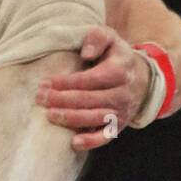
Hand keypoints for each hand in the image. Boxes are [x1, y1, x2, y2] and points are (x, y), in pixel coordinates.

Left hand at [35, 25, 151, 150]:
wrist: (140, 78)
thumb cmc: (115, 56)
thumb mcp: (110, 38)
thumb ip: (97, 38)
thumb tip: (86, 53)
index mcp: (119, 70)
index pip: (90, 79)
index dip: (66, 82)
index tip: (46, 82)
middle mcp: (122, 93)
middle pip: (89, 99)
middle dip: (62, 100)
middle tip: (40, 98)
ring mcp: (121, 111)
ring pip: (95, 118)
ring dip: (71, 118)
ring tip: (50, 115)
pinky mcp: (119, 125)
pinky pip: (106, 136)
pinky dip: (91, 141)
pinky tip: (74, 142)